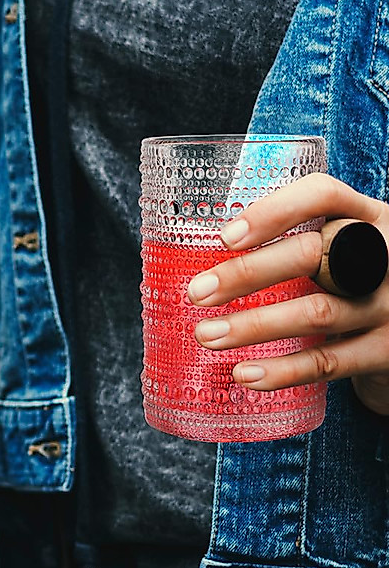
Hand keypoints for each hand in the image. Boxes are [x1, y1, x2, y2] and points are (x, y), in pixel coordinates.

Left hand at [186, 173, 388, 415]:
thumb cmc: (359, 276)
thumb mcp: (345, 244)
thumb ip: (300, 240)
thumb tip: (203, 255)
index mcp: (368, 217)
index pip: (324, 195)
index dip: (273, 212)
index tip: (225, 237)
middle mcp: (385, 256)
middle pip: (311, 255)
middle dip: (247, 274)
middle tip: (196, 292)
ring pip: (316, 313)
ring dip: (254, 326)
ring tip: (206, 335)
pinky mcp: (388, 351)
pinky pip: (330, 362)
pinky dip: (283, 371)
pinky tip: (244, 373)